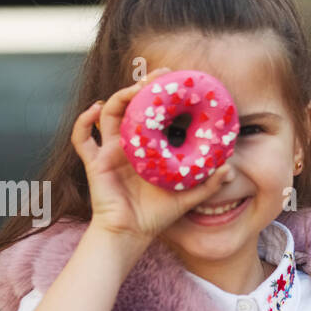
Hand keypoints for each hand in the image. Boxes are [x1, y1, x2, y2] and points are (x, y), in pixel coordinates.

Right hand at [69, 69, 233, 241]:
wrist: (131, 234)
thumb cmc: (156, 215)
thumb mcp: (187, 197)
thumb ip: (208, 183)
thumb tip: (229, 169)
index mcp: (147, 148)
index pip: (152, 114)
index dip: (161, 97)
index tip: (177, 83)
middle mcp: (127, 144)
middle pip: (130, 106)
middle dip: (142, 87)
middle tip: (160, 76)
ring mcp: (108, 151)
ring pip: (109, 114)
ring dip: (120, 96)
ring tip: (136, 87)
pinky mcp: (94, 163)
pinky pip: (82, 138)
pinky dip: (83, 121)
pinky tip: (96, 107)